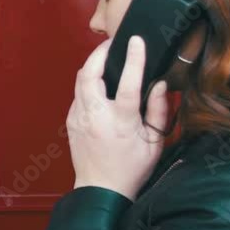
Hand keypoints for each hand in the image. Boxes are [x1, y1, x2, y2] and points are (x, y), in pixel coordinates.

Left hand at [67, 37, 169, 200]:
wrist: (100, 189)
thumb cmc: (132, 168)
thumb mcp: (155, 142)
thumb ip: (158, 110)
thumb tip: (159, 84)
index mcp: (120, 122)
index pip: (127, 83)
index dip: (133, 59)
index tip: (136, 40)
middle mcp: (95, 116)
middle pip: (90, 74)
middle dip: (99, 52)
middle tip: (112, 43)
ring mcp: (79, 118)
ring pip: (79, 80)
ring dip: (91, 65)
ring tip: (106, 57)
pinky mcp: (71, 121)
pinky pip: (78, 94)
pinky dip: (87, 83)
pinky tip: (99, 84)